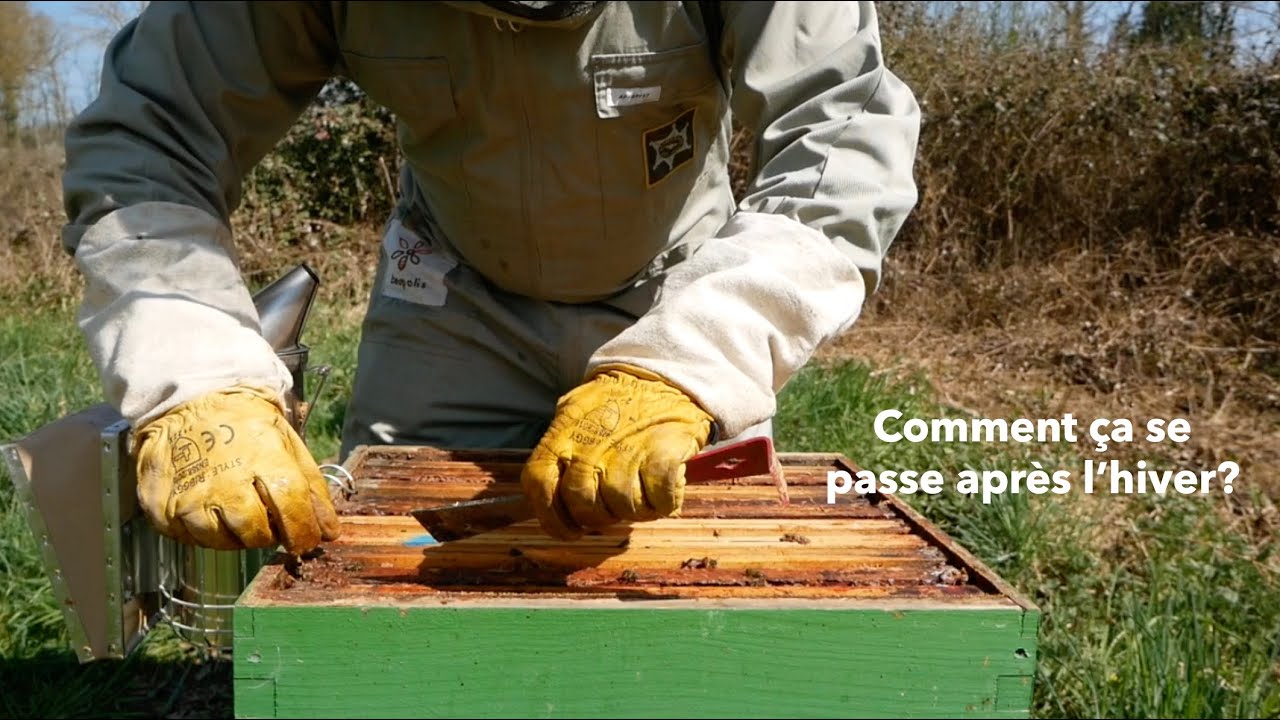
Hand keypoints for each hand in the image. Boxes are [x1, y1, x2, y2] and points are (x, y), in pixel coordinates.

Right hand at [133, 385, 340, 553]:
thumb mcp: (287, 443)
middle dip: (269, 534)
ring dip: (237, 535)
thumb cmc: (243, 427)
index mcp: (263, 458)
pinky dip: (206, 532)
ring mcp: (190, 496)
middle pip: (257, 533)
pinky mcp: (164, 510)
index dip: (303, 532)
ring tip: (236, 508)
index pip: (291, 508)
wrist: (188, 406)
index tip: (306, 540)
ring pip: (224, 542)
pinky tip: (210, 508)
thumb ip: (311, 488)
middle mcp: (225, 480)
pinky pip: (193, 540)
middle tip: (266, 517)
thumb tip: (330, 531)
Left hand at [521, 366, 713, 539]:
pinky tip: (669, 485)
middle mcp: (588, 447)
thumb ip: (557, 451)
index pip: (540, 488)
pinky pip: (659, 499)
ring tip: (645, 490)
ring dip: (638, 509)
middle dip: (601, 517)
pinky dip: (666, 500)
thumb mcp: (573, 415)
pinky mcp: (661, 453)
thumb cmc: (616, 404)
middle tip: (616, 506)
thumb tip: (538, 498)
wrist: (663, 374)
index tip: (571, 530)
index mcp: (561, 437)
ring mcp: (625, 450)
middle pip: (585, 507)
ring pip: (624, 507)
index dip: (552, 519)